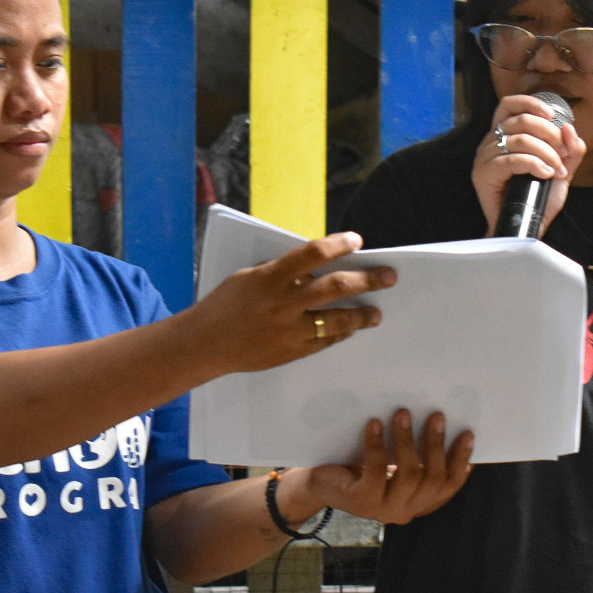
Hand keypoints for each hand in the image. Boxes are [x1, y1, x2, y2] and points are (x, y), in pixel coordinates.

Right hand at [184, 231, 393, 375]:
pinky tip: (351, 328)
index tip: (357, 240)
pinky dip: (340, 334)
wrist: (204, 344)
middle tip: (388, 276)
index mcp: (269, 277)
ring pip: (336, 319)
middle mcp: (282, 303)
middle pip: (335, 287)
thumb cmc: (224, 305)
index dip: (338, 244)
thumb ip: (281, 272)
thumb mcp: (249, 277)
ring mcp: (288, 330)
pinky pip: (324, 341)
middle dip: (367, 280)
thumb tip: (315, 266)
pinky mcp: (290, 352)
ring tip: (375, 313)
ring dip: (361, 315)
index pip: (312, 253)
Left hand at [285, 409, 473, 524]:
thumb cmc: (361, 468)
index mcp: (419, 503)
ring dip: (407, 441)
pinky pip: (377, 470)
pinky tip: (375, 423)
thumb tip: (440, 421)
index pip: (449, 485)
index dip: (461, 460)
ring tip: (403, 412)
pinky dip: (377, 444)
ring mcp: (384, 509)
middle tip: (436, 415)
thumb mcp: (392, 464)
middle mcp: (406, 511)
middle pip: (432, 478)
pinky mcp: (362, 501)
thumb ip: (416, 456)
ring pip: (409, 475)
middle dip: (436, 444)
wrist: (319, 484)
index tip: (467, 433)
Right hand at [473, 92, 585, 235]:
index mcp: (504, 135)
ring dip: (547, 154)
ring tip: (556, 170)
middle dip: (550, 135)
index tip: (553, 116)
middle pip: (522, 121)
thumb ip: (570, 150)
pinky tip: (545, 174)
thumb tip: (570, 129)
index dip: (531, 103)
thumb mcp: (561, 170)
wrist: (526, 227)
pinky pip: (513, 159)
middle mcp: (491, 142)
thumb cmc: (539, 199)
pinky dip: (535, 164)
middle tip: (562, 155)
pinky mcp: (484, 173)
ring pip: (520, 140)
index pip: (510, 104)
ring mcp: (485, 157)